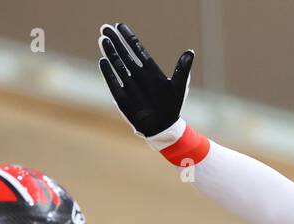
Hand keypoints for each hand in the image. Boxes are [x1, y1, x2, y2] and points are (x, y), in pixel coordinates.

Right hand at [98, 22, 193, 137]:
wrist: (164, 128)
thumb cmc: (172, 107)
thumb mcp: (179, 86)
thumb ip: (182, 69)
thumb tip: (190, 52)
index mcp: (151, 71)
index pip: (137, 50)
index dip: (129, 38)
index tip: (120, 26)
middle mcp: (138, 76)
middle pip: (125, 55)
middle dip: (116, 42)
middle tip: (105, 28)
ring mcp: (129, 85)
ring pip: (118, 66)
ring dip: (110, 53)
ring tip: (103, 40)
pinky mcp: (122, 98)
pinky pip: (114, 83)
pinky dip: (109, 73)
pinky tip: (103, 61)